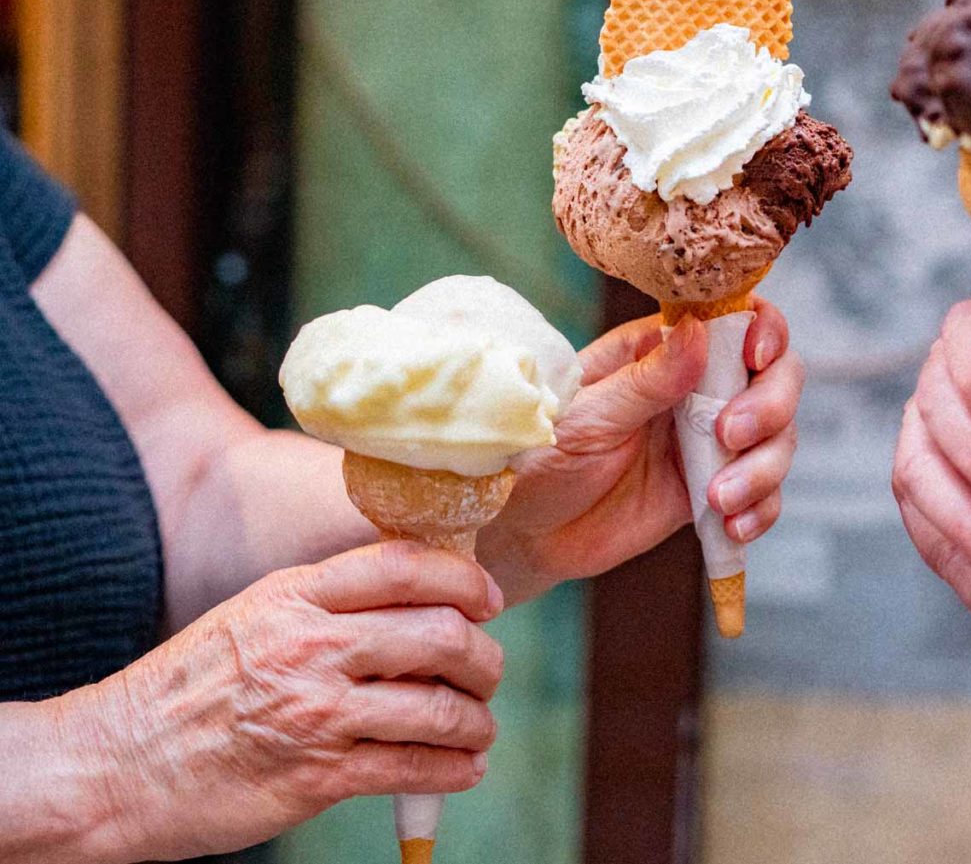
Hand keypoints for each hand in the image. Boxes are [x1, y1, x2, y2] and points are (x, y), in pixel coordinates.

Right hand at [35, 543, 504, 862]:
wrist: (111, 766)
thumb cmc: (188, 690)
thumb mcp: (254, 616)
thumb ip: (329, 603)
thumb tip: (421, 603)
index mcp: (296, 595)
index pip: (407, 565)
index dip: (465, 580)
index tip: (488, 600)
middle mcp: (312, 646)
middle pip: (441, 634)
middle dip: (484, 658)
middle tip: (486, 672)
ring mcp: (316, 712)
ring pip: (439, 707)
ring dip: (477, 721)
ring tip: (478, 729)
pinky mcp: (317, 775)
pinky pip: (414, 769)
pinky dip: (455, 770)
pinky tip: (463, 768)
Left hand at [483, 297, 803, 603]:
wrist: (526, 532)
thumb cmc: (540, 456)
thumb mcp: (588, 415)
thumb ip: (647, 380)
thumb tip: (699, 333)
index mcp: (662, 351)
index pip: (737, 321)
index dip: (764, 330)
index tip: (756, 358)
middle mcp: (697, 390)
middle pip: (777, 377)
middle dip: (770, 406)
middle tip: (730, 437)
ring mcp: (710, 441)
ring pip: (778, 438)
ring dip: (764, 468)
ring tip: (720, 499)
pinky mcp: (714, 489)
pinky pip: (764, 494)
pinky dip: (762, 509)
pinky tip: (733, 525)